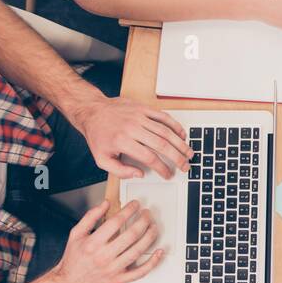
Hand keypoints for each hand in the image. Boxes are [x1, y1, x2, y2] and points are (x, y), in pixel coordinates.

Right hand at [52, 200, 161, 282]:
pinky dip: (153, 262)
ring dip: (150, 236)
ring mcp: (113, 270)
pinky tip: (159, 252)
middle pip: (131, 234)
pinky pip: (141, 272)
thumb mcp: (76, 234)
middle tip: (147, 214)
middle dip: (143, 220)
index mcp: (93, 243)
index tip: (135, 205)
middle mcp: (104, 256)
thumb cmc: (73, 261)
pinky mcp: (120, 281)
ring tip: (153, 226)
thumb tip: (105, 204)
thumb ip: (90, 217)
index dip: (129, 210)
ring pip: (138, 250)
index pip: (117, 221)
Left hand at [72, 96, 191, 179]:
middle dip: (177, 157)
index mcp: (122, 141)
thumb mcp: (102, 159)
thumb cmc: (98, 135)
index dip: (162, 168)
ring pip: (166, 131)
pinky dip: (174, 125)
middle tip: (185, 166)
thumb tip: (139, 174)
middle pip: (162, 144)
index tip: (168, 174)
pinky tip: (181, 134)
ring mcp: (139, 116)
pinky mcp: (143, 108)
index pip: (149, 157)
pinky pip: (163, 116)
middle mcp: (132, 128)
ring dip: (180, 143)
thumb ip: (120, 171)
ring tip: (188, 153)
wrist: (93, 111)